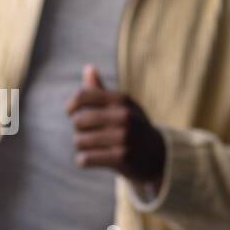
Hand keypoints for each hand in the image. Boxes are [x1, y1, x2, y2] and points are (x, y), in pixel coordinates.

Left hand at [66, 64, 165, 183]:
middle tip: (89, 134)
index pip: (82, 96)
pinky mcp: (120, 157)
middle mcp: (123, 115)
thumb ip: (101, 91)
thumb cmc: (133, 127)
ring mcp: (123, 137)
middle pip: (78, 120)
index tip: (71, 113)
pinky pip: (84, 158)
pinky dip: (84, 160)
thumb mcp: (123, 106)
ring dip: (82, 147)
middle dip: (78, 129)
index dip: (71, 106)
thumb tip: (88, 68)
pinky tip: (93, 159)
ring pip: (79, 141)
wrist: (158, 155)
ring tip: (94, 147)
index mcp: (120, 99)